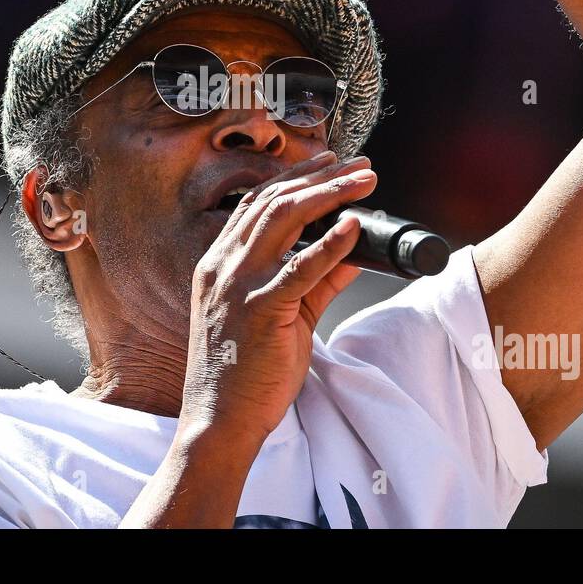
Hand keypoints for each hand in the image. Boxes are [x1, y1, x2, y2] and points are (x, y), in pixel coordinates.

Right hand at [180, 150, 377, 442]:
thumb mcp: (281, 317)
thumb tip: (354, 251)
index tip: (329, 163)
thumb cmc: (244, 374)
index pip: (256, 203)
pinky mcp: (261, 309)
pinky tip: (353, 227)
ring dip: (330, 194)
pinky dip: (329, 244)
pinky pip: (300, 268)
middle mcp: (224, 265)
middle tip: (359, 165)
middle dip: (321, 176)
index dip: (295, 178)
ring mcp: (239, 285)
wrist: (219, 420)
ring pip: (285, 218)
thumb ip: (317, 282)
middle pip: (274, 200)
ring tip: (363, 182)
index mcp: (219, 263)